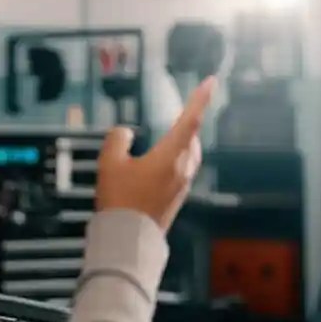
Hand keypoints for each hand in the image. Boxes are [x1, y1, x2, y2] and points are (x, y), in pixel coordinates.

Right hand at [96, 77, 215, 231]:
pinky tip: (159, 162)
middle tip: (181, 108)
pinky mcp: (176, 198)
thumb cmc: (120, 201)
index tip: (211, 82)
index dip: (200, 99)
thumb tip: (125, 133)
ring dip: (182, 141)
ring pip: (189, 154)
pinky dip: (175, 158)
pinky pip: (182, 170)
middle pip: (192, 137)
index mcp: (172, 156)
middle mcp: (183, 169)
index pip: (190, 120)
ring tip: (169, 133)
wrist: (128, 239)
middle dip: (188, 121)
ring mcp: (182, 185)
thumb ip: (118, 139)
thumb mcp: (110, 163)